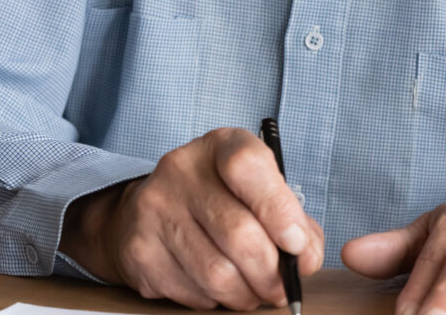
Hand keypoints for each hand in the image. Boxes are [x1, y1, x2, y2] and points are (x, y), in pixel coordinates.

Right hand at [60, 128, 325, 309]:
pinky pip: (192, 291)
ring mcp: (154, 211)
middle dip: (272, 272)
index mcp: (219, 146)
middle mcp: (180, 171)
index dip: (279, 210)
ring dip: (247, 293)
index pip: (247, 166)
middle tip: (284, 288)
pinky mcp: (139, 251)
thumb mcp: (257, 188)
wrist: (146, 211)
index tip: (298, 244)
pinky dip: (216, 300)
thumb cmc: (218, 198)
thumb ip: (291, 217)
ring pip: (216, 273)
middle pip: (238, 233)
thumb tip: (306, 258)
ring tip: (256, 292)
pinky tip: (221, 289)